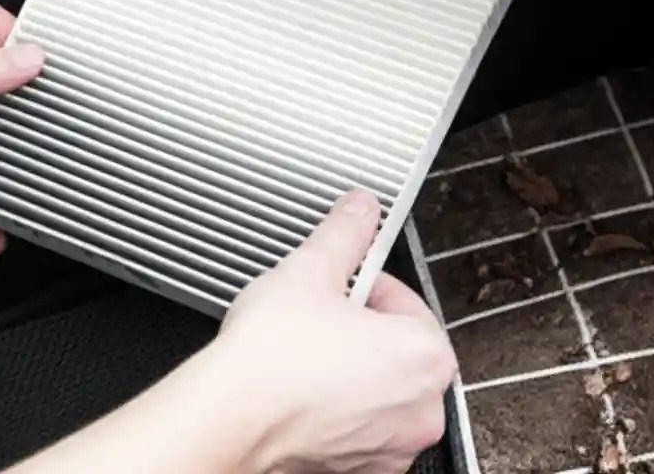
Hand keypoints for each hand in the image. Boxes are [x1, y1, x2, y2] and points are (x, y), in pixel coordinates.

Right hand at [11, 190, 457, 473]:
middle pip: (395, 348)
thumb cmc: (270, 359)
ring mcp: (392, 446)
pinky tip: (302, 392)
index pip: (403, 300)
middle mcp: (421, 408)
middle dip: (358, 329)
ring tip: (305, 354)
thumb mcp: (310, 270)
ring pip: (376, 389)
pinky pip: (357, 427)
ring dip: (349, 369)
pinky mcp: (360, 470)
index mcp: (426, 355)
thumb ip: (344, 232)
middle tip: (316, 319)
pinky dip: (337, 411)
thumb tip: (360, 207)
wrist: (227, 419)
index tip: (336, 286)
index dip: (362, 284)